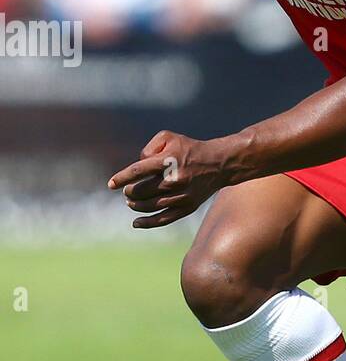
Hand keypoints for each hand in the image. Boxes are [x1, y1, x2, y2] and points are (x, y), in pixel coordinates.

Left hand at [107, 130, 230, 228]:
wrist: (219, 163)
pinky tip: (136, 223)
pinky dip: (148, 222)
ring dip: (135, 205)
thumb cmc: (189, 148)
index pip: (138, 171)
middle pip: (141, 191)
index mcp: (168, 161)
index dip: (121, 179)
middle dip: (130, 191)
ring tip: (130, 201)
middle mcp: (174, 180)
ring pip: (150, 206)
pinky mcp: (188, 207)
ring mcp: (181, 196)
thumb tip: (138, 166)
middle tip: (127, 190)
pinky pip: (164, 219)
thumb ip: (148, 149)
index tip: (111, 184)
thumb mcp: (168, 137)